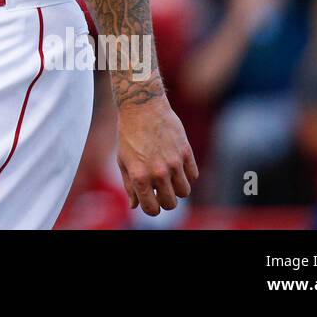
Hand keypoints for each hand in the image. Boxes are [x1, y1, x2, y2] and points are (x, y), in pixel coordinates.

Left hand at [116, 96, 198, 215]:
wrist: (142, 107)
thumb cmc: (129, 134)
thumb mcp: (123, 161)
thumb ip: (130, 185)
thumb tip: (135, 206)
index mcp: (139, 176)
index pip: (151, 209)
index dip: (151, 208)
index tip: (151, 201)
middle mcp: (158, 172)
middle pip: (170, 204)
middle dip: (165, 200)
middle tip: (160, 190)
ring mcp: (174, 162)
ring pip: (184, 192)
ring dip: (177, 188)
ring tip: (169, 177)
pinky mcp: (186, 152)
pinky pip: (193, 176)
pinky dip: (187, 175)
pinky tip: (178, 166)